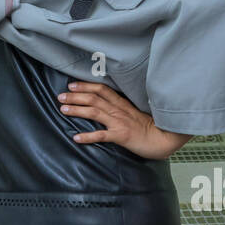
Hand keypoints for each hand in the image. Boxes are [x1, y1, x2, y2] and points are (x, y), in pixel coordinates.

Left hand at [57, 80, 183, 159]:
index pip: (101, 89)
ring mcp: (119, 122)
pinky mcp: (121, 136)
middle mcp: (119, 110)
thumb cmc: (150, 127)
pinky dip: (87, 136)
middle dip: (75, 96)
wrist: (164, 139)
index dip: (85, 86)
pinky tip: (76, 137)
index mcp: (122, 104)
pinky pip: (102, 135)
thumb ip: (120, 108)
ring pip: (94, 112)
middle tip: (60, 97)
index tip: (71, 85)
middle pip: (94, 98)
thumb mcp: (134, 113)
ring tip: (63, 110)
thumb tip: (105, 105)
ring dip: (77, 110)